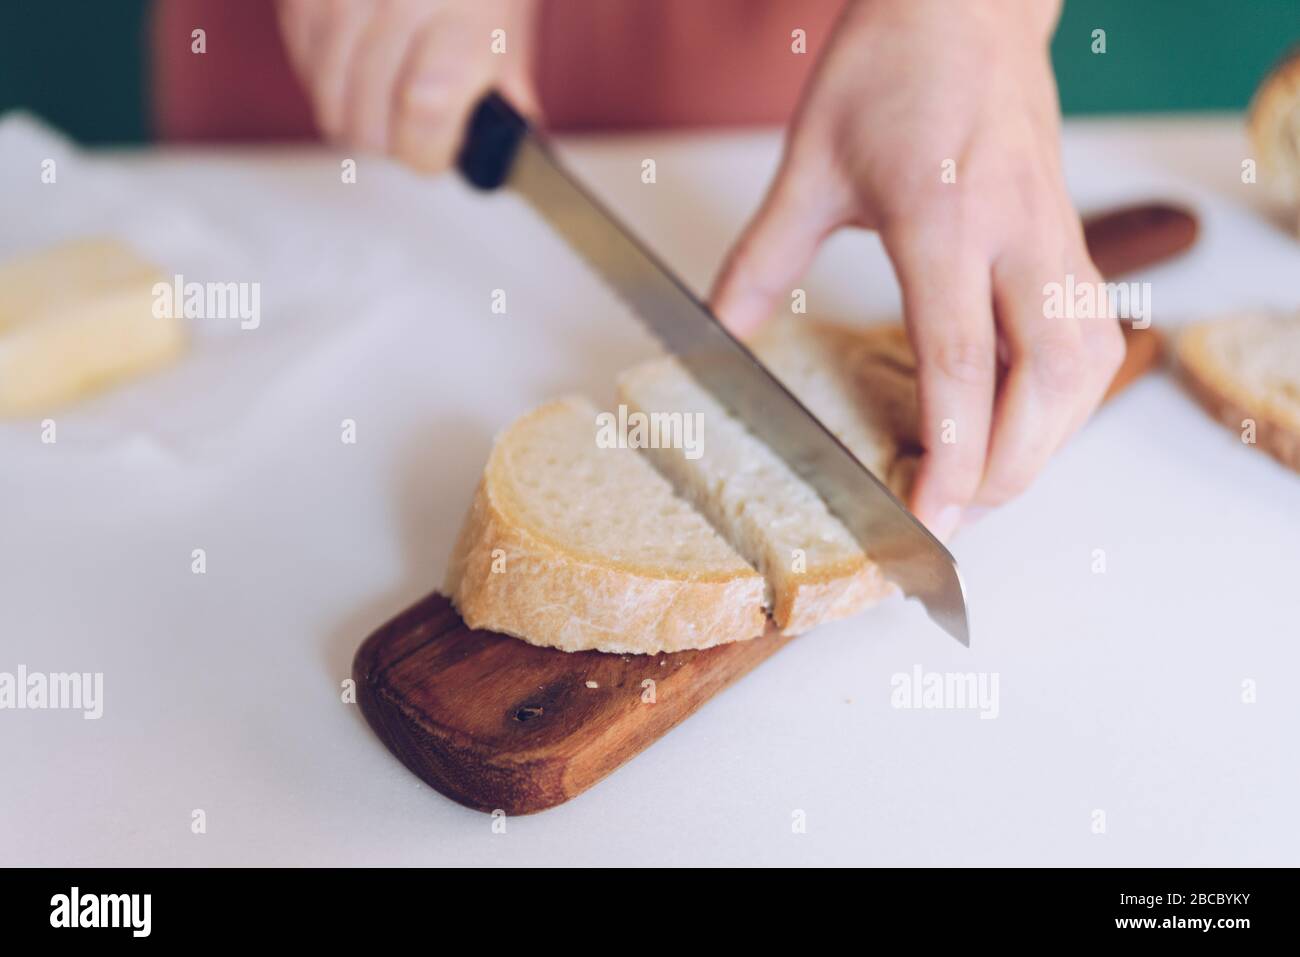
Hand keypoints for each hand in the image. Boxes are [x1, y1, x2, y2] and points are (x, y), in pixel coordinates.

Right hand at [276, 0, 538, 171]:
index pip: (426, 111)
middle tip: (414, 123)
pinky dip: (329, 77)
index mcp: (463, 10)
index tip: (437, 150)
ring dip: (357, 113)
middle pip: (368, 122)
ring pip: (329, 102)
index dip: (427, 150)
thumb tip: (503, 146)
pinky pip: (303, 65)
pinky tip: (359, 59)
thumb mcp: (508, 13)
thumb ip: (507, 82)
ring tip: (387, 91)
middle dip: (393, 140)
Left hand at [711, 0, 1123, 539]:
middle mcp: (1016, 233)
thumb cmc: (891, 68)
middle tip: (955, 519)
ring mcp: (1055, 236)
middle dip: (1011, 469)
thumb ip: (761, 262)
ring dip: (1045, 440)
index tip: (932, 515)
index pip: (960, 360)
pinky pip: (1088, 337)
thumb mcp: (808, 166)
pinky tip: (1019, 418)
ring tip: (986, 481)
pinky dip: (1061, 398)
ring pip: (1085, 367)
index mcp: (943, 218)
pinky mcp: (1070, 238)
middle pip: (1047, 382)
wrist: (964, 5)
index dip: (952, 452)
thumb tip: (715, 336)